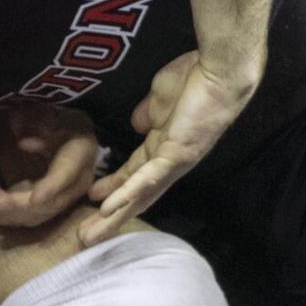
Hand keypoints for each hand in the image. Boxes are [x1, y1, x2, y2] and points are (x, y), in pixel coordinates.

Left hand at [0, 104, 98, 226]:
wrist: (57, 130)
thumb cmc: (52, 117)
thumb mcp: (47, 111)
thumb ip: (35, 119)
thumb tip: (19, 133)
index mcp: (81, 151)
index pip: (67, 173)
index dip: (52, 187)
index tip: (35, 198)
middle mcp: (76, 181)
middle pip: (51, 203)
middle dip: (20, 206)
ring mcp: (61, 196)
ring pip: (37, 215)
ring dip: (9, 213)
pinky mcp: (44, 205)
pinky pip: (27, 217)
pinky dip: (6, 216)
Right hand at [80, 52, 250, 245]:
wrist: (219, 70)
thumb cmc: (193, 78)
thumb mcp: (159, 99)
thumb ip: (148, 113)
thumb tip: (137, 124)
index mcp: (164, 147)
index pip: (135, 174)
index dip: (115, 188)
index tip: (93, 197)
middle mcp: (169, 162)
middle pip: (136, 195)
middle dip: (111, 217)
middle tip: (86, 236)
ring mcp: (174, 162)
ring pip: (139, 196)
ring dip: (114, 218)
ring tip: (91, 235)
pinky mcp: (176, 156)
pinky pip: (146, 179)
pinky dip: (127, 195)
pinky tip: (107, 209)